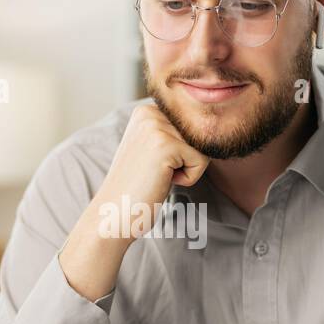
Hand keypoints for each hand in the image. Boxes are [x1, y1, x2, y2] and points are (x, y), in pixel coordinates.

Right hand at [59, 104, 209, 301]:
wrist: (113, 212)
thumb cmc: (137, 186)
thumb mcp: (152, 148)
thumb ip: (173, 132)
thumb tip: (209, 125)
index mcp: (145, 110)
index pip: (190, 126)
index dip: (181, 152)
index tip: (153, 164)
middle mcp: (150, 112)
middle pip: (198, 135)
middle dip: (185, 160)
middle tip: (155, 172)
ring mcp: (156, 127)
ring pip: (202, 148)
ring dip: (186, 169)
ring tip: (158, 176)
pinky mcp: (167, 145)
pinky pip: (201, 161)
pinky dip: (187, 179)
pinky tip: (162, 181)